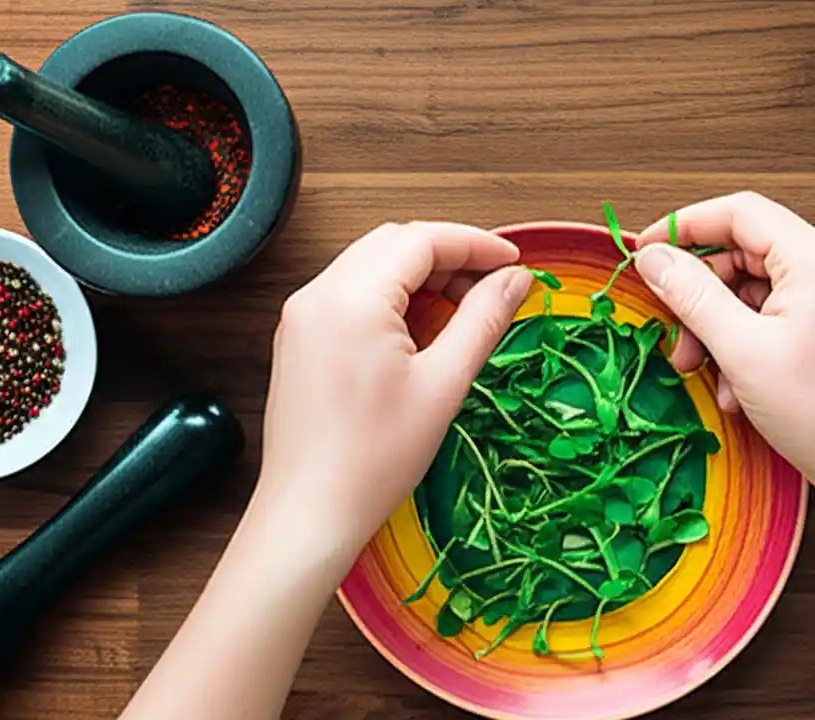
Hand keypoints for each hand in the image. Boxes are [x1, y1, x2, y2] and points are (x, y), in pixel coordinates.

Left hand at [255, 222, 531, 556]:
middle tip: (491, 289)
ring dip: (420, 278)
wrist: (310, 511)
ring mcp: (302, 316)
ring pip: (371, 265)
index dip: (476, 244)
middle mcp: (317, 296)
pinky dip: (391, 299)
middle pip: (394, 243)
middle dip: (449, 257)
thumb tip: (515, 281)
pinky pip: (350, 294)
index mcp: (351, 299)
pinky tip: (420, 335)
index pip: (422, 239)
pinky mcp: (298, 339)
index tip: (512, 262)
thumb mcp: (444, 384)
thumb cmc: (372, 460)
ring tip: (460, 317)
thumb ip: (483, 319)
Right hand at [633, 192, 814, 503]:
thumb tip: (656, 257)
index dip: (686, 226)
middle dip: (702, 297)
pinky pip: (777, 315)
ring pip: (756, 290)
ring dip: (721, 328)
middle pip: (745, 253)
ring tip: (708, 372)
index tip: (649, 251)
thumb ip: (693, 295)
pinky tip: (740, 385)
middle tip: (677, 337)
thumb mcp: (742, 351)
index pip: (740, 213)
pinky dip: (748, 343)